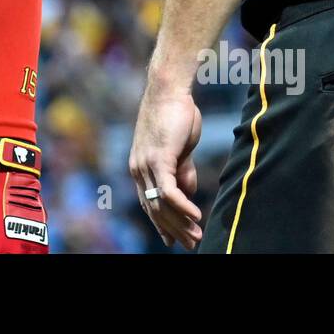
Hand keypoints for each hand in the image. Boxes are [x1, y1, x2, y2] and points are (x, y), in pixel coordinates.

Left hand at [0, 139, 48, 253]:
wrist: (7, 172)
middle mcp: (16, 248)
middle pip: (10, 260)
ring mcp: (32, 242)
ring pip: (26, 257)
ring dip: (14, 254)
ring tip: (4, 247)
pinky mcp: (42, 234)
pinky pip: (37, 252)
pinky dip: (27, 251)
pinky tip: (16, 246)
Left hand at [129, 86, 203, 249]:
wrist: (170, 90)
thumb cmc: (176, 114)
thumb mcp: (180, 148)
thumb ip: (182, 170)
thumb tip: (188, 191)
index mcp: (140, 167)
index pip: (148, 203)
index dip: (161, 223)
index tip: (173, 239)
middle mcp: (138, 169)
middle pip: (154, 209)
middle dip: (173, 229)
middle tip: (191, 244)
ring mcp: (146, 164)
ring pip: (161, 204)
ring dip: (180, 223)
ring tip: (196, 236)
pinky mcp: (158, 159)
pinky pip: (168, 191)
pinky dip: (182, 206)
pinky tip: (195, 216)